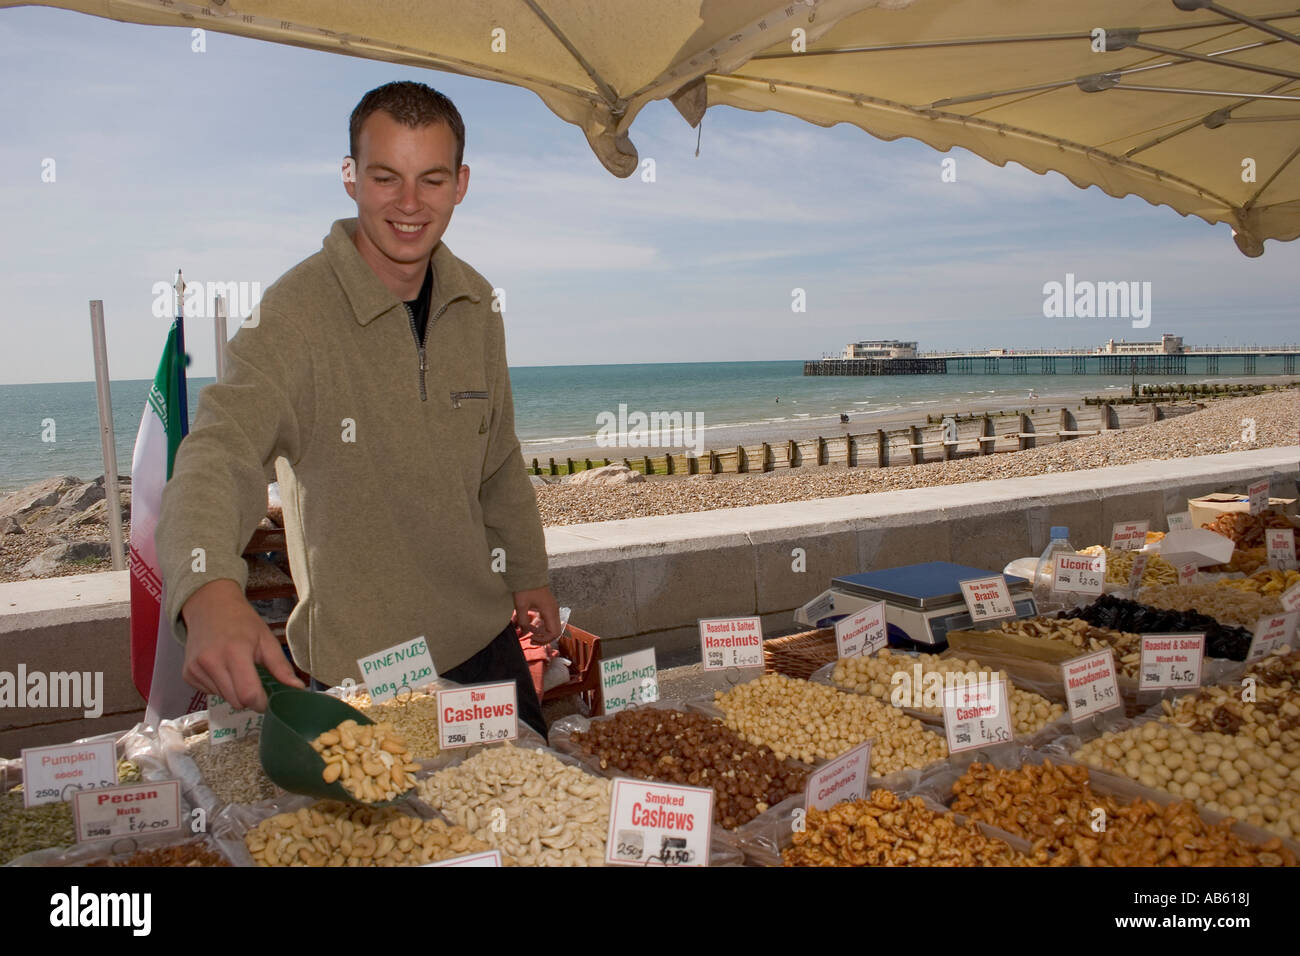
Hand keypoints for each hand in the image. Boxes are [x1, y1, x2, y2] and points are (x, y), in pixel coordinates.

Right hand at [179, 579, 304, 711]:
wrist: (209, 606)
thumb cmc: (242, 622)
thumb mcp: (266, 639)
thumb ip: (281, 666)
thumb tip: (298, 688)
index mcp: (235, 652)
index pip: (248, 694)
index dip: (261, 702)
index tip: (267, 698)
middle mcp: (211, 662)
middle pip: (236, 701)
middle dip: (248, 697)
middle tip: (253, 679)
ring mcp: (195, 669)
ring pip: (223, 698)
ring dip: (233, 691)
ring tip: (235, 668)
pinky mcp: (187, 674)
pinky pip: (209, 693)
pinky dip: (219, 686)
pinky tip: (221, 668)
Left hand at [512, 586, 560, 644]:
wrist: (528, 573)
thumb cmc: (525, 587)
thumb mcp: (521, 606)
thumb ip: (523, 621)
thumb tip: (523, 632)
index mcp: (550, 611)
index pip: (554, 633)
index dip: (544, 640)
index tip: (531, 638)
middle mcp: (554, 610)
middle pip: (555, 631)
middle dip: (543, 638)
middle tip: (531, 640)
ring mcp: (551, 607)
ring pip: (551, 625)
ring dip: (541, 632)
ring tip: (529, 634)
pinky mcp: (547, 605)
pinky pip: (547, 619)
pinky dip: (540, 625)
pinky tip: (530, 625)